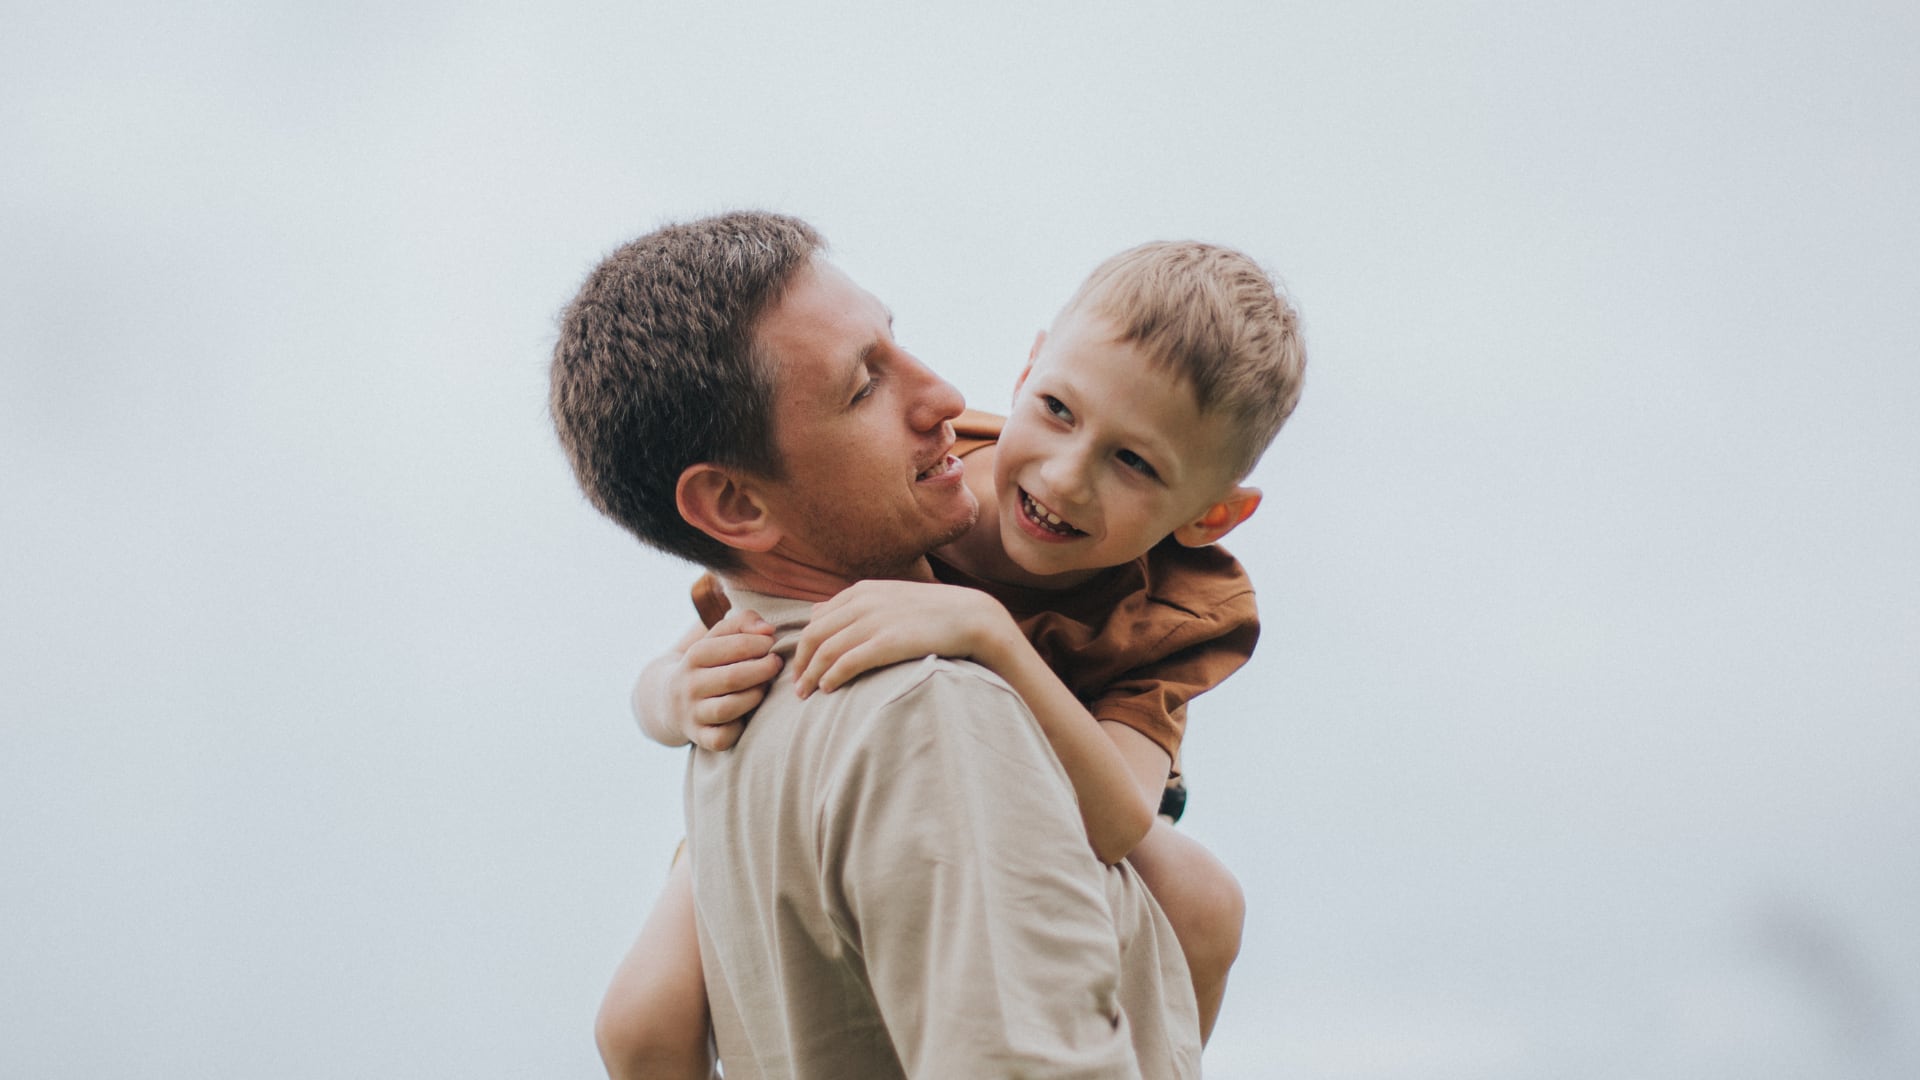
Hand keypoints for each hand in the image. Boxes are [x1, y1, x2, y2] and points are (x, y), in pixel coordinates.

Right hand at [669, 609, 782, 749]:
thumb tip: (767, 630)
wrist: (668, 700)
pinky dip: (739, 729)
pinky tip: (747, 716)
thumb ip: (743, 622)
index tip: (772, 644)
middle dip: (763, 670)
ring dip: (755, 696)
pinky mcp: (699, 737)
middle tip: (777, 664)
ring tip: (764, 687)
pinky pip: (722, 737)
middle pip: (733, 677)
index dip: (760, 644)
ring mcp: (692, 713)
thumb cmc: (708, 663)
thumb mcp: (717, 637)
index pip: (733, 646)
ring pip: (728, 708)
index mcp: (694, 656)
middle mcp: (689, 685)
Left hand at [792, 580, 1013, 696]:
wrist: (969, 615)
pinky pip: (847, 662)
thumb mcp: (888, 597)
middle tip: (796, 687)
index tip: (800, 667)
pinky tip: (828, 689)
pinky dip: (832, 677)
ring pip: (826, 651)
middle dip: (801, 664)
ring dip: (811, 675)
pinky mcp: (887, 643)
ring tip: (806, 694)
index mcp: (861, 592)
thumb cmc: (929, 612)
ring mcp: (874, 622)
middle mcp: (862, 603)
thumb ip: (855, 605)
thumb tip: (819, 613)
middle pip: (814, 636)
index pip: (816, 619)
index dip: (803, 646)